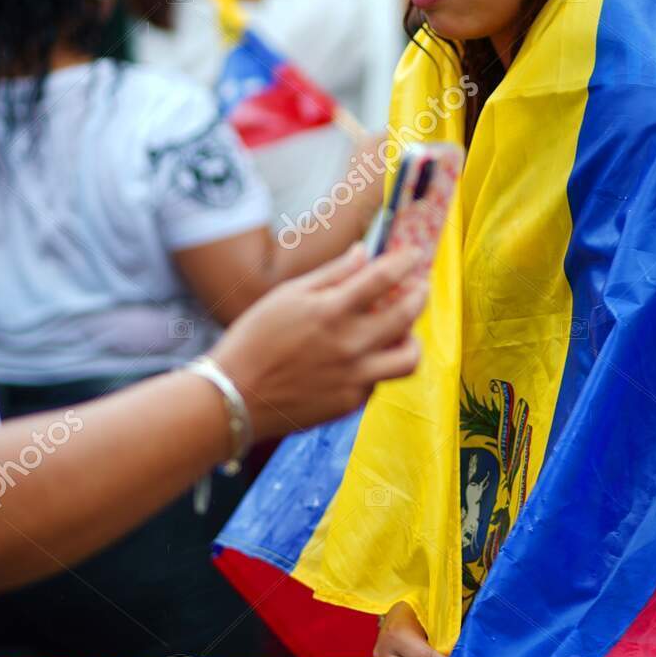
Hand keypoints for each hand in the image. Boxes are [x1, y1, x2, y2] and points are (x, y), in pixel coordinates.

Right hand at [212, 244, 423, 437]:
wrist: (235, 396)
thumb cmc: (255, 339)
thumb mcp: (287, 296)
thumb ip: (331, 274)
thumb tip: (363, 253)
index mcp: (331, 311)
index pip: (384, 278)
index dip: (405, 262)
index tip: (413, 255)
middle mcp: (350, 345)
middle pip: (408, 315)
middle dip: (420, 295)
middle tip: (420, 288)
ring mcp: (354, 378)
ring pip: (408, 358)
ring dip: (412, 339)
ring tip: (403, 331)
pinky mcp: (350, 402)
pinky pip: (380, 380)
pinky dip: (378, 364)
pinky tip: (362, 356)